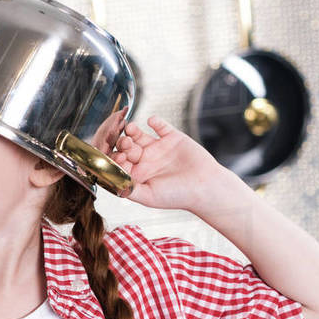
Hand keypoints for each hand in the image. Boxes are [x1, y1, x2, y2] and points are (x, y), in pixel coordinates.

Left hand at [111, 115, 227, 211]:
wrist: (205, 187)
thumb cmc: (177, 196)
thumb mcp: (149, 196)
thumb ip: (130, 190)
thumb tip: (113, 183)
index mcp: (136, 174)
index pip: (119, 163)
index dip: (115, 158)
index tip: (117, 157)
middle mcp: (143, 159)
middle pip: (126, 147)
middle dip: (123, 143)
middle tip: (124, 142)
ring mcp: (156, 147)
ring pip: (139, 135)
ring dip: (133, 130)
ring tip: (131, 128)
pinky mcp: (171, 137)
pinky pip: (160, 126)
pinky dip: (156, 121)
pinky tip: (151, 121)